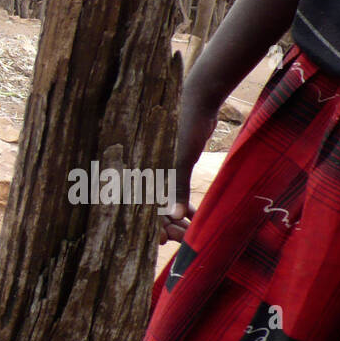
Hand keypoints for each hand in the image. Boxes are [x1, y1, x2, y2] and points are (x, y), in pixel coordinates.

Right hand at [159, 83, 218, 244]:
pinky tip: (196, 217)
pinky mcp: (175, 163)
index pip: (139, 201)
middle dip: (166, 224)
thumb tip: (175, 216)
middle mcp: (148, 166)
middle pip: (152, 204)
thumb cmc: (185, 125)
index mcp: (143, 165)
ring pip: (166, 199)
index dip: (148, 223)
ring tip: (192, 234)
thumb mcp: (181, 159)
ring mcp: (161, 166)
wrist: (200, 99)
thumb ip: (177, 187)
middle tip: (182, 240)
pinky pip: (177, 190)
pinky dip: (184, 202)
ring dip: (177, 217)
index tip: (161, 241)